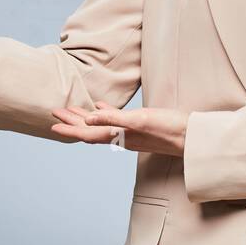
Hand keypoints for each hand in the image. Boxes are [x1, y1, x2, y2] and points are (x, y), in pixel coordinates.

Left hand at [50, 100, 188, 154]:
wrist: (193, 137)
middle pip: (90, 130)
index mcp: (119, 135)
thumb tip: (89, 118)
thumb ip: (114, 119)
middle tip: (56, 112)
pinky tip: (102, 107)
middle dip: (72, 121)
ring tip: (73, 110)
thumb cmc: (168, 128)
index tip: (52, 124)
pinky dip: (105, 114)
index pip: (87, 132)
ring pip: (101, 126)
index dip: (69, 128)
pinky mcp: (140, 128)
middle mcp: (121, 137)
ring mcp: (131, 134)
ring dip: (86, 118)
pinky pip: (115, 121)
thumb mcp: (140, 120)